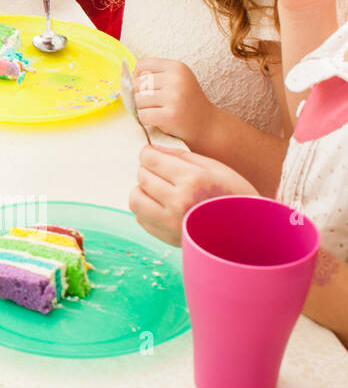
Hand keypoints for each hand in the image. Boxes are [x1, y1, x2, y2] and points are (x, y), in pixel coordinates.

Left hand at [129, 143, 257, 245]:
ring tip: (157, 189)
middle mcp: (179, 201)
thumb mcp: (216, 168)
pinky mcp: (167, 237)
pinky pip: (141, 219)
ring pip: (135, 199)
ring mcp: (171, 223)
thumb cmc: (236, 195)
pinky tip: (163, 206)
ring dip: (142, 190)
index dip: (148, 154)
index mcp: (192, 180)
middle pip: (142, 176)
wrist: (252, 233)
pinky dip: (147, 209)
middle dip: (147, 170)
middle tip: (159, 171)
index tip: (151, 154)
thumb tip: (153, 150)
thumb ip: (182, 157)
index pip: (150, 159)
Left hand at [132, 58, 216, 145]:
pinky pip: (142, 115)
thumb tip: (126, 77)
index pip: (141, 65)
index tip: (148, 88)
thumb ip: (154, 75)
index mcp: (177, 67)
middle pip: (137, 84)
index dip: (139, 77)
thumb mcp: (176, 80)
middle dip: (140, 95)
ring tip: (158, 112)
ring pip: (137, 100)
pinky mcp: (170, 115)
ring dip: (143, 109)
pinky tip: (158, 121)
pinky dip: (146, 120)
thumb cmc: (186, 102)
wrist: (208, 125)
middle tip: (155, 104)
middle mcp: (176, 80)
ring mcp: (174, 97)